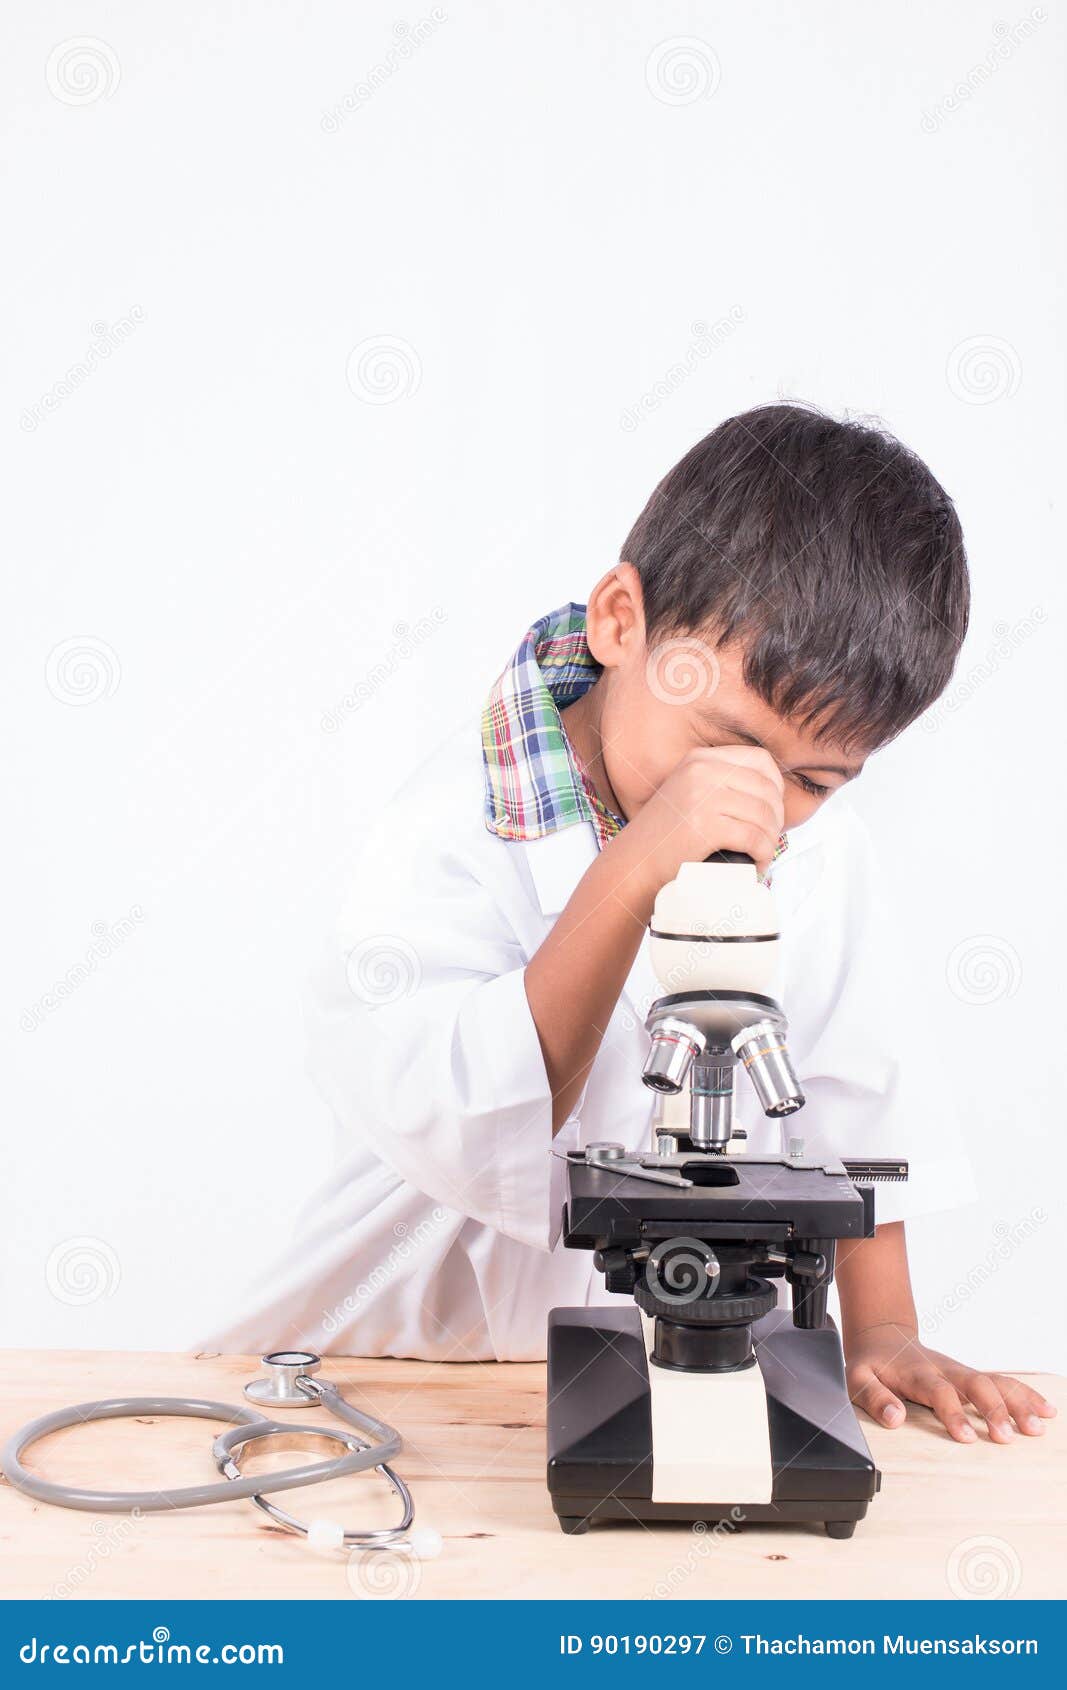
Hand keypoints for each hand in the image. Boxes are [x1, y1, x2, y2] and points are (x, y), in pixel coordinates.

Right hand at [618, 745, 784, 893]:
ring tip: (761, 855)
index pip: (760, 760)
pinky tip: (756, 863)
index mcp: (700, 759)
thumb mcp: (689, 793)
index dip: (776, 786)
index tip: (772, 809)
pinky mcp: (706, 826)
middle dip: (775, 820)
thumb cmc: (664, 837)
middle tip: (767, 840)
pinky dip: (763, 855)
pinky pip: (755, 838)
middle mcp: (702, 771)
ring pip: (765, 815)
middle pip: (767, 790)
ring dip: (770, 841)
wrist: (633, 864)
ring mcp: (703, 796)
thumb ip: (721, 785)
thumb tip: (773, 796)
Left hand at [846, 1323, 1057, 1443]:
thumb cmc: (873, 1363)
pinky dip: (1025, 1394)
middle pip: (975, 1384)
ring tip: (1037, 1426)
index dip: (953, 1413)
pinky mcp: (970, 1376)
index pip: (939, 1392)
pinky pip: (1002, 1382)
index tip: (966, 1437)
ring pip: (994, 1381)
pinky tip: (1045, 1409)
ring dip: (1017, 1403)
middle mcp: (944, 1370)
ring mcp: (961, 1372)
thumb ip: (875, 1398)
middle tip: (1008, 1437)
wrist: (884, 1336)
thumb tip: (894, 1418)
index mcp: (917, 1373)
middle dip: (994, 1410)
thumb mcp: (859, 1378)